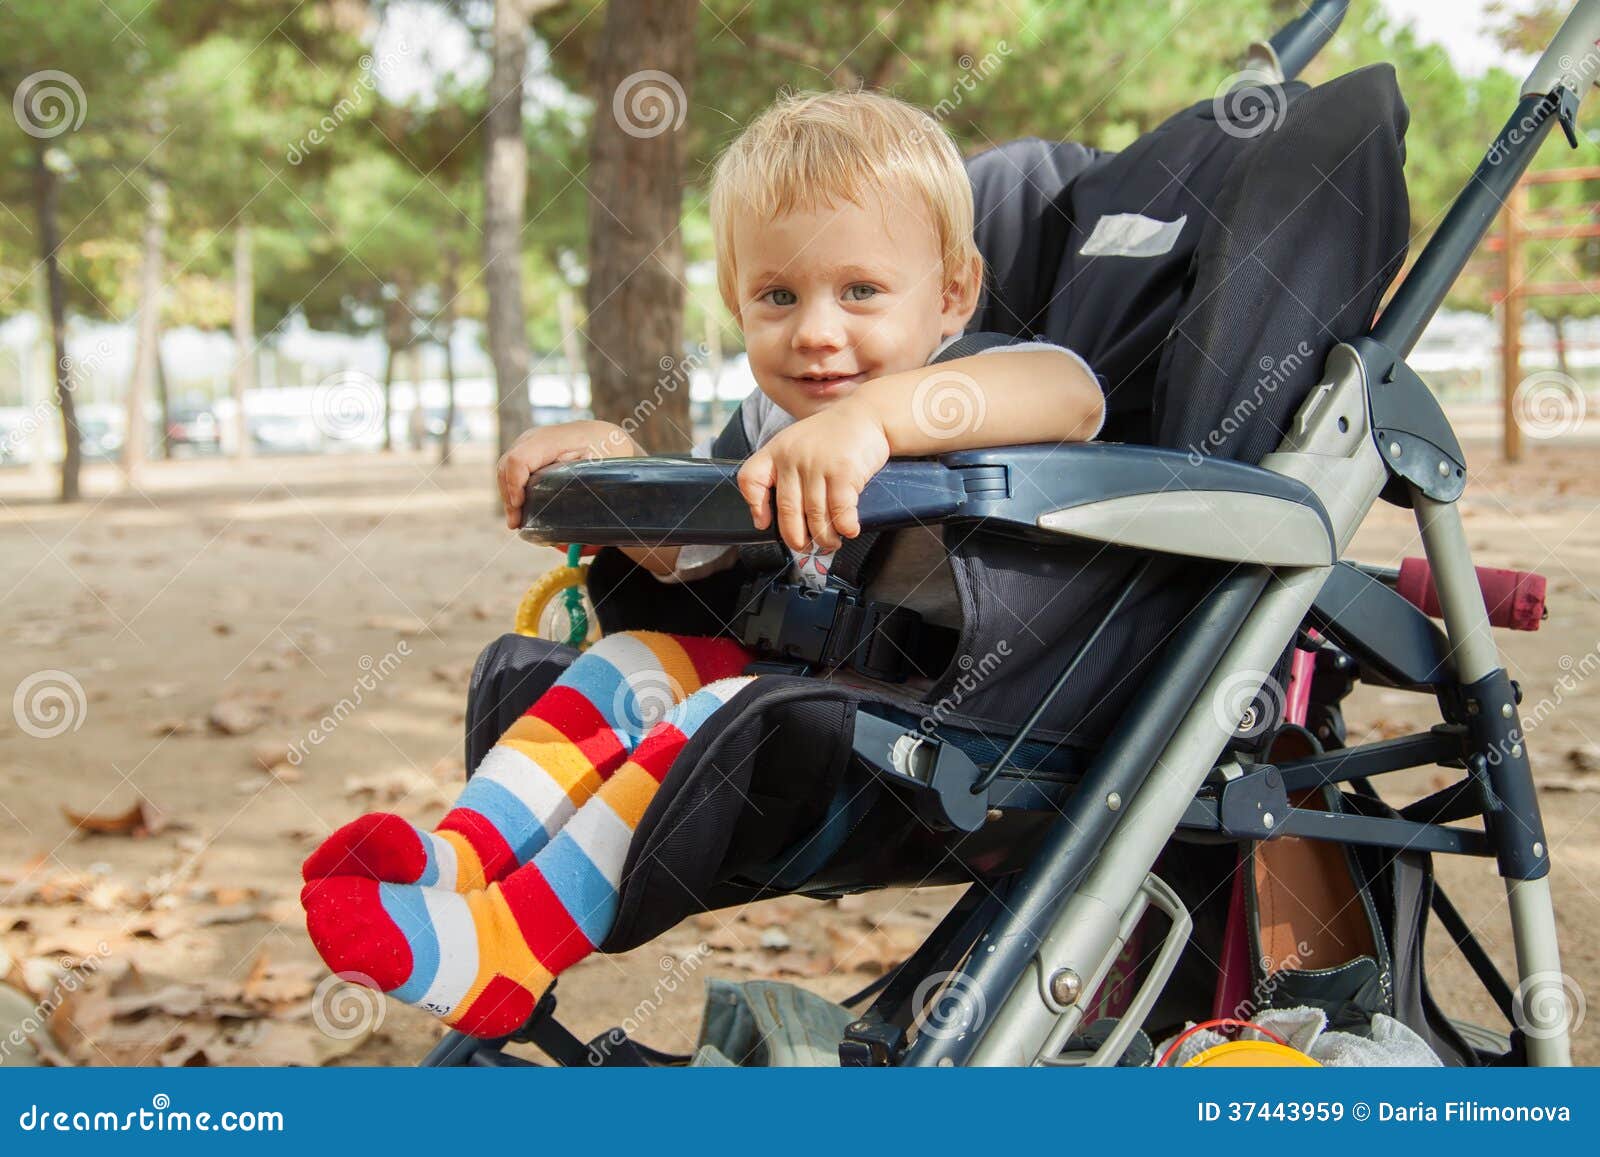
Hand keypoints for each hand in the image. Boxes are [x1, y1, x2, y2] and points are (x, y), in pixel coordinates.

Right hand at [497, 420, 639, 530]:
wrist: (600, 435)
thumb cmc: (604, 450)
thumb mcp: (600, 465)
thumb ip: (584, 483)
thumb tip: (569, 517)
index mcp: (551, 439)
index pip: (520, 459)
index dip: (515, 484)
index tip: (520, 506)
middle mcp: (533, 438)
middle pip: (507, 466)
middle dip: (509, 496)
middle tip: (516, 523)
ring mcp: (526, 444)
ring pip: (505, 469)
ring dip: (508, 496)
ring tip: (517, 521)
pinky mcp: (525, 452)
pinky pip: (511, 470)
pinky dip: (512, 490)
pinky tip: (518, 509)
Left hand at [736, 401, 890, 552]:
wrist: (867, 416)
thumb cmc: (832, 437)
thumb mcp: (797, 445)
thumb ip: (784, 473)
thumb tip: (771, 516)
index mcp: (776, 451)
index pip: (750, 478)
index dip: (754, 505)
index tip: (764, 523)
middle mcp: (792, 458)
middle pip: (787, 510)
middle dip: (796, 538)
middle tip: (805, 547)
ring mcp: (817, 465)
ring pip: (815, 516)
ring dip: (824, 537)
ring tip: (830, 542)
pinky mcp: (842, 472)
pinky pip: (839, 511)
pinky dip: (845, 527)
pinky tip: (849, 530)